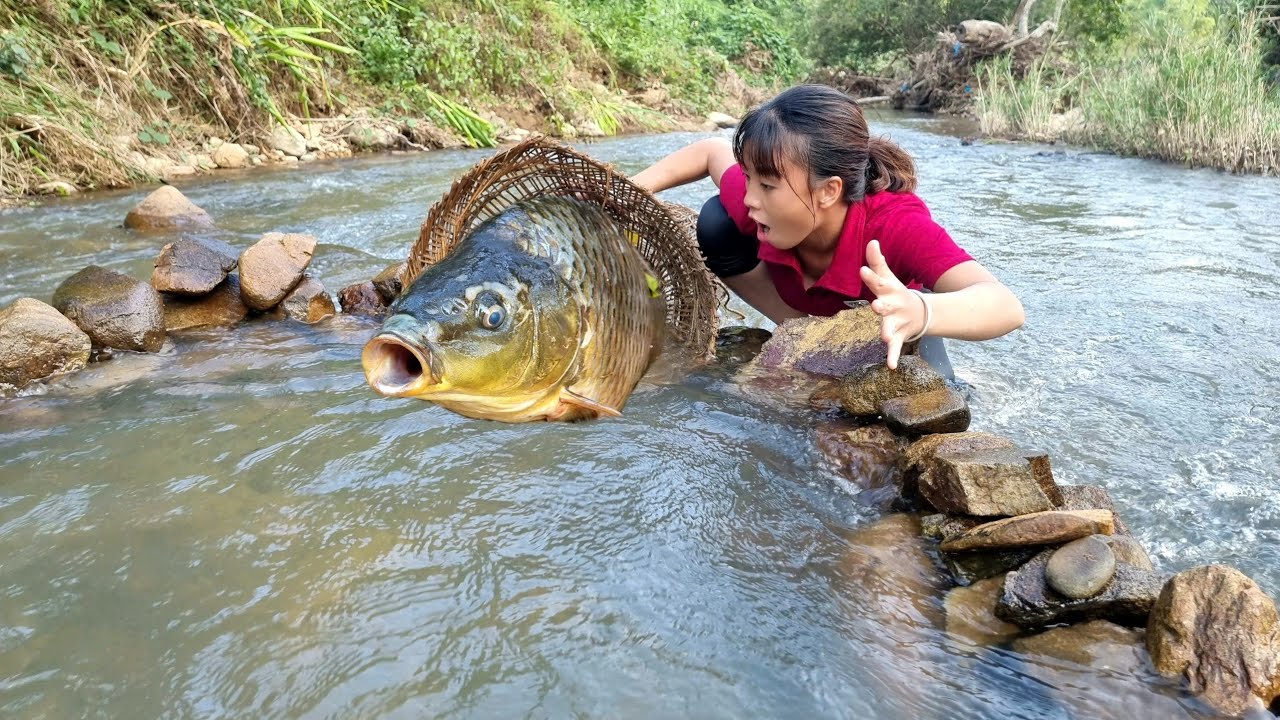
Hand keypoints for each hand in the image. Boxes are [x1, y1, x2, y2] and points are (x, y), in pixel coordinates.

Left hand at [859, 239, 926, 368]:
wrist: (922, 313)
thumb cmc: (896, 294)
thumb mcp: (888, 278)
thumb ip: (877, 262)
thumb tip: (871, 241)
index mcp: (888, 291)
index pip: (878, 282)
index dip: (871, 276)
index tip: (862, 270)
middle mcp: (893, 306)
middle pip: (885, 306)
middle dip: (881, 306)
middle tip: (875, 305)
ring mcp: (897, 322)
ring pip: (890, 327)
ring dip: (887, 331)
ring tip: (883, 337)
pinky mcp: (898, 336)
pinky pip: (895, 348)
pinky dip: (893, 357)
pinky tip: (890, 366)